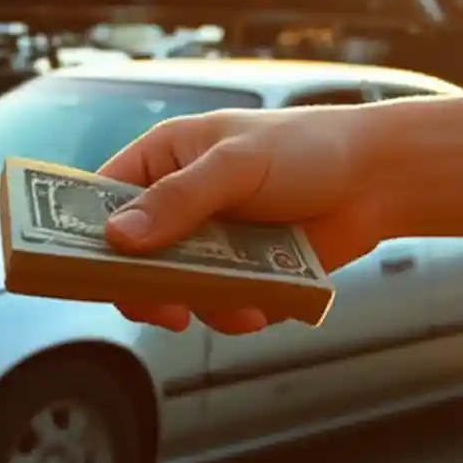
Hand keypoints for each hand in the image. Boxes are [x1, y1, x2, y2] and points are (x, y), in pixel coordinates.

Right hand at [98, 107, 389, 334]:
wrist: (378, 180)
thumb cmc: (305, 149)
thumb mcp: (236, 165)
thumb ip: (180, 200)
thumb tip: (118, 238)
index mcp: (161, 161)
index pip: (101, 200)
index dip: (85, 234)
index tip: (85, 269)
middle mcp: (175, 204)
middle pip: (129, 257)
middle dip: (146, 288)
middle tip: (166, 309)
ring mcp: (207, 242)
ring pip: (173, 290)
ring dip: (200, 306)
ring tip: (240, 307)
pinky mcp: (239, 273)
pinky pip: (216, 306)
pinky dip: (235, 313)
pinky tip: (265, 305)